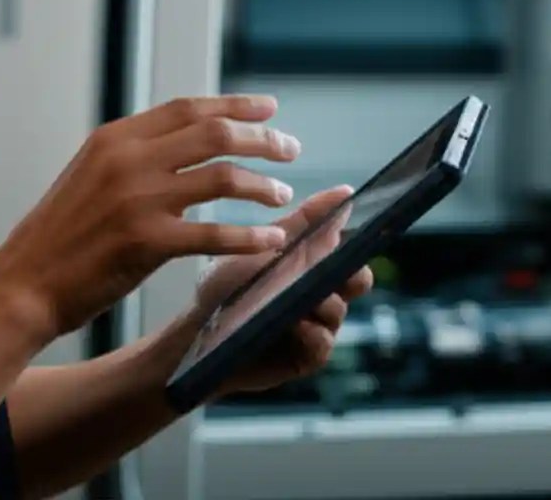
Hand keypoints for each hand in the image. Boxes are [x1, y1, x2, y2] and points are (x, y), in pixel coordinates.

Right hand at [0, 95, 302, 342]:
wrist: (22, 285)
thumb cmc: (60, 237)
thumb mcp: (90, 177)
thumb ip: (135, 156)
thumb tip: (186, 143)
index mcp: (114, 139)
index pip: (188, 109)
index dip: (235, 105)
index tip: (270, 108)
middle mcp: (128, 160)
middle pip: (216, 134)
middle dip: (263, 139)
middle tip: (290, 150)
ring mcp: (137, 200)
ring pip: (223, 177)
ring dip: (262, 186)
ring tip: (282, 196)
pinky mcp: (146, 243)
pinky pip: (215, 234)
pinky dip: (251, 237)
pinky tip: (272, 241)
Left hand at [194, 186, 374, 395]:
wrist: (193, 332)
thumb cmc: (225, 287)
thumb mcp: (262, 246)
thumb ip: (303, 222)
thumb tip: (345, 191)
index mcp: (312, 268)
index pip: (350, 254)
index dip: (356, 245)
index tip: (349, 236)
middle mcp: (320, 296)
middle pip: (357, 282)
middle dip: (354, 275)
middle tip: (339, 271)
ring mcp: (314, 328)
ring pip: (339, 311)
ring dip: (324, 303)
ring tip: (303, 299)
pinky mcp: (304, 358)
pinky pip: (323, 345)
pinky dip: (314, 334)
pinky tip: (298, 324)